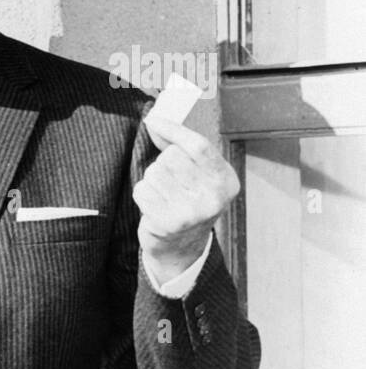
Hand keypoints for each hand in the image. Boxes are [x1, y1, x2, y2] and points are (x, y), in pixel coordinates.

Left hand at [133, 116, 238, 280]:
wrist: (181, 247)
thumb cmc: (186, 202)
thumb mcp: (196, 176)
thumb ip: (180, 147)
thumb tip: (156, 122)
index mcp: (225, 181)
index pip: (198, 146)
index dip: (174, 130)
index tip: (153, 121)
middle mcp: (213, 197)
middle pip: (171, 158)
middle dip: (162, 165)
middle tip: (170, 184)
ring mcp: (192, 212)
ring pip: (154, 173)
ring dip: (151, 182)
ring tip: (163, 196)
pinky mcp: (168, 222)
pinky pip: (143, 191)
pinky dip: (143, 195)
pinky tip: (154, 207)